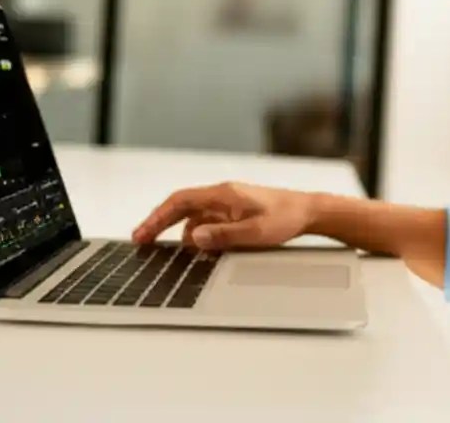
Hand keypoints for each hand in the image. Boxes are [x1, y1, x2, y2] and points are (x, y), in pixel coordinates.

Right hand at [131, 182, 316, 250]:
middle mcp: (221, 196)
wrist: (309, 212)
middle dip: (159, 224)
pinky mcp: (234, 214)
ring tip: (169, 255)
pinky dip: (198, 236)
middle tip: (141, 242)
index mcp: (223, 194)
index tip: (142, 233)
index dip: (157, 217)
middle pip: (181, 208)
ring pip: (194, 218)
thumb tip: (193, 238)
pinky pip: (208, 224)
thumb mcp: (254, 232)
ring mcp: (227, 205)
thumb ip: (222, 235)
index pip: (180, 201)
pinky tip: (198, 252)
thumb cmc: (286, 218)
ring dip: (181, 234)